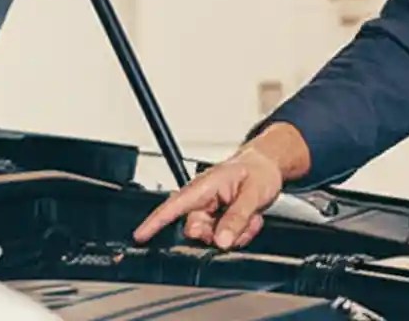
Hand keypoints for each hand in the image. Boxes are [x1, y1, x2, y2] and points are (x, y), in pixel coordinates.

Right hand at [132, 123, 308, 249]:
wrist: (269, 167)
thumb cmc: (258, 170)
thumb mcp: (252, 193)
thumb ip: (236, 218)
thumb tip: (221, 241)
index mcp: (203, 187)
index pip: (173, 206)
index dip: (154, 222)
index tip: (140, 236)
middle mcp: (203, 200)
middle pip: (196, 230)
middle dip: (218, 233)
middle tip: (240, 222)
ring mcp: (211, 211)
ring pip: (213, 237)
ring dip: (234, 232)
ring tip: (250, 216)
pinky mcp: (220, 220)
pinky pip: (225, 238)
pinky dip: (240, 233)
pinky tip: (250, 219)